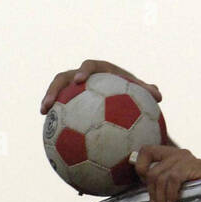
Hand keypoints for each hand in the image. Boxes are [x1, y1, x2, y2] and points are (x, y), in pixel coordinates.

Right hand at [41, 60, 162, 114]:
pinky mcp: (70, 103)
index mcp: (101, 71)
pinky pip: (60, 110)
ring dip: (48, 100)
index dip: (84, 70)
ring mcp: (74, 91)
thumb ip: (148, 93)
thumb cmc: (135, 99)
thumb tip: (157, 95)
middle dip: (56, 87)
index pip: (91, 66)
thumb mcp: (142, 97)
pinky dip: (55, 119)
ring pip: (57, 92)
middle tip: (52, 100)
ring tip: (43, 112)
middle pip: (65, 77)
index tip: (80, 80)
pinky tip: (51, 135)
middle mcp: (84, 78)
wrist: (125, 105)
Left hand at [132, 144, 200, 201]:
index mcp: (169, 154)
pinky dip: (170, 194)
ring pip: (161, 178)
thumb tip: (146, 196)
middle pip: (153, 172)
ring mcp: (185, 158)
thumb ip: (161, 183)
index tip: (144, 187)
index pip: (146, 151)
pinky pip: (174, 179)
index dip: (141, 168)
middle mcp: (177, 153)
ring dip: (159, 200)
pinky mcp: (193, 165)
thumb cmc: (196, 189)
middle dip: (152, 195)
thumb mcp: (175, 183)